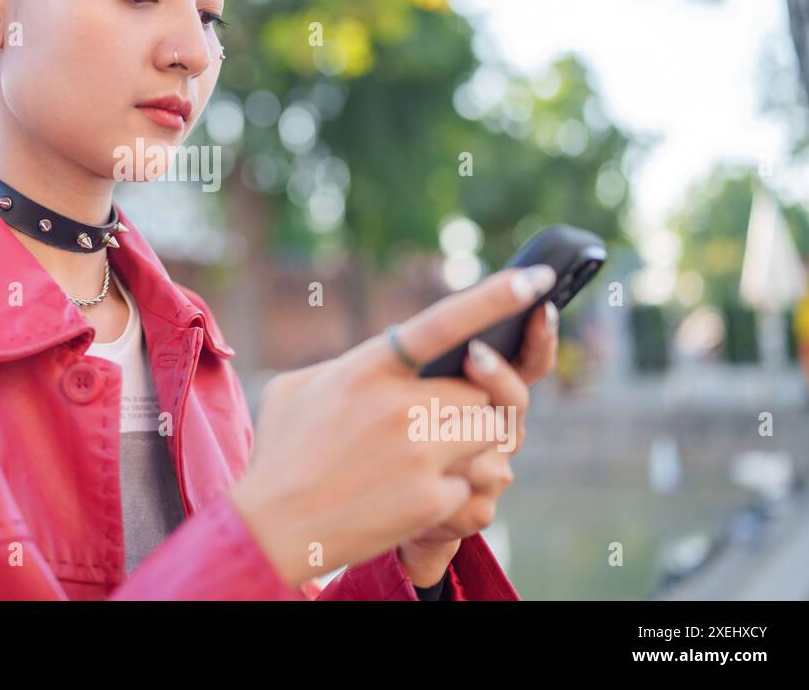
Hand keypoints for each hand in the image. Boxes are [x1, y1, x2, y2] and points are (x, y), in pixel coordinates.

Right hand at [227, 263, 558, 590]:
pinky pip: (473, 486)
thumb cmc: (281, 453)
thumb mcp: (298, 388)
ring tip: (421, 460)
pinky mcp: (432, 499)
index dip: (494, 297)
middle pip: (479, 392)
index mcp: (367, 368)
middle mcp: (399, 405)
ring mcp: (419, 453)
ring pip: (488, 434)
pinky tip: (407, 497)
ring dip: (469, 446)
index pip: (442, 322)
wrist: (271, 529)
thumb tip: (388, 351)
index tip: (537, 279)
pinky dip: (450, 493)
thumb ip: (350, 364)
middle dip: (469, 406)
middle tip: (436, 424)